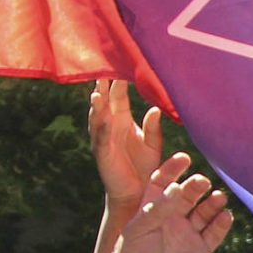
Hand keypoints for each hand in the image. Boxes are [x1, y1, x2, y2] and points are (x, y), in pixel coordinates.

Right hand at [91, 78, 166, 209]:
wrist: (136, 193)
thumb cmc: (144, 167)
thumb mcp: (152, 145)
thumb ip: (153, 128)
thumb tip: (156, 109)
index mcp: (122, 118)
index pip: (118, 94)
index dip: (119, 78)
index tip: (121, 59)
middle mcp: (110, 125)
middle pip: (105, 100)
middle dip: (103, 85)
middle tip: (103, 66)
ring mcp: (103, 138)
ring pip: (97, 117)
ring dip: (97, 105)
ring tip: (97, 92)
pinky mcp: (103, 153)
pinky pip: (101, 137)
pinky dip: (102, 127)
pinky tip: (103, 116)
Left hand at [108, 155, 231, 252]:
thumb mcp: (141, 227)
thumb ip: (160, 207)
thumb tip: (180, 187)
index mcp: (153, 207)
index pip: (164, 181)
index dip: (173, 168)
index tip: (183, 158)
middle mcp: (172, 216)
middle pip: (188, 193)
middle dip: (196, 186)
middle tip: (203, 182)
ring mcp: (188, 232)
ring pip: (205, 211)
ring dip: (213, 203)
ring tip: (219, 198)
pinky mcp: (201, 249)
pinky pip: (215, 232)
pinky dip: (222, 224)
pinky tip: (225, 216)